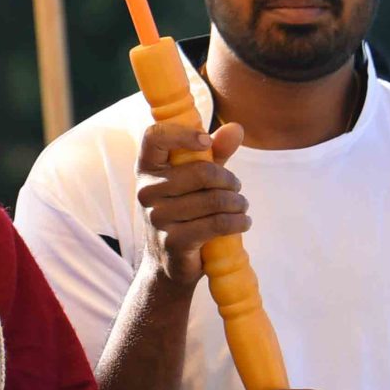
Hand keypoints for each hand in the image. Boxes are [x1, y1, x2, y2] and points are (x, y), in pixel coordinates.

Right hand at [134, 122, 248, 288]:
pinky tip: (243, 222)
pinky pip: (217, 223)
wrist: (169, 262)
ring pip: (213, 200)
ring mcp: (157, 218)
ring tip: (241, 207)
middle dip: (229, 180)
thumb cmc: (185, 211)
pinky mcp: (173, 241)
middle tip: (236, 188)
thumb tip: (236, 128)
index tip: (206, 142)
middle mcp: (146, 191)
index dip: (182, 133)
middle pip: (200, 172)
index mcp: (147, 168)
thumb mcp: (198, 178)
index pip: (154, 136)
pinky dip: (238, 221)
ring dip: (238, 203)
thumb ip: (215, 152)